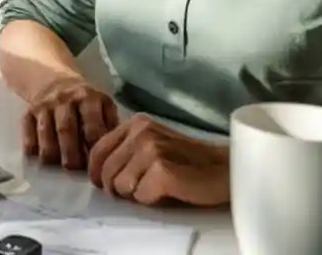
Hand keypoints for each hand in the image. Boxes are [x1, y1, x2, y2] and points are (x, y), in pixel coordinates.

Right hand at [21, 76, 118, 169]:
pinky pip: (28, 134)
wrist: (54, 81)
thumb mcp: (103, 104)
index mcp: (87, 97)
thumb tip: (114, 148)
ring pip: (45, 134)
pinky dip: (33, 149)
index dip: (94, 147)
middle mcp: (64, 99)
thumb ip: (110, 123)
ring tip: (59, 165)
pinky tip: (41, 156)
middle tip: (75, 169)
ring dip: (52, 155)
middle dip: (72, 156)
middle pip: (66, 131)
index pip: (91, 126)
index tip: (96, 162)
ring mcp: (44, 105)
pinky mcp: (28, 112)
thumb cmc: (84, 100)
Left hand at [87, 114, 229, 205]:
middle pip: (105, 171)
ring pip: (120, 186)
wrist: (225, 168)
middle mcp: (141, 132)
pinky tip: (168, 190)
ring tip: (157, 186)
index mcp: (136, 123)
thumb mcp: (152, 144)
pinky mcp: (162, 170)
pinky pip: (139, 196)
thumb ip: (126, 150)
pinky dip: (151, 199)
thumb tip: (98, 171)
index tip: (104, 184)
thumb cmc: (188, 161)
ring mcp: (151, 149)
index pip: (97, 150)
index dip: (96, 172)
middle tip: (140, 189)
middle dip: (117, 187)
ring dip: (136, 193)